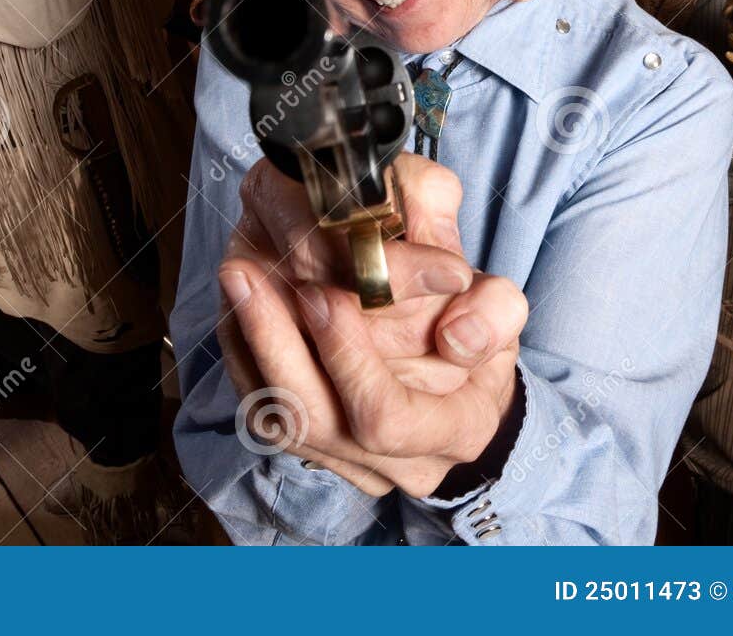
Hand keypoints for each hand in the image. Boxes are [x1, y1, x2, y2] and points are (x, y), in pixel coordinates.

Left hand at [216, 153, 527, 498]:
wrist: (449, 361)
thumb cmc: (469, 323)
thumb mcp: (498, 306)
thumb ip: (492, 310)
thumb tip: (456, 336)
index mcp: (456, 431)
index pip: (387, 416)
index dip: (349, 360)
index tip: (322, 293)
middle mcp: (397, 462)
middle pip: (315, 421)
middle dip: (276, 343)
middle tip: (251, 271)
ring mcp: (345, 460)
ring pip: (277, 415)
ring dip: (248, 339)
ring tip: (235, 271)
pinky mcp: (304, 444)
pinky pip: (258, 405)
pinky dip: (241, 349)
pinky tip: (234, 299)